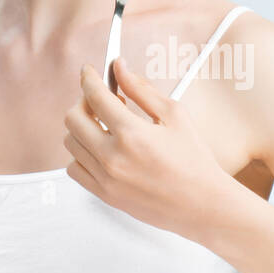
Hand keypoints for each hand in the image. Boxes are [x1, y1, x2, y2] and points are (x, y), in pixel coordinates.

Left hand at [62, 58, 233, 240]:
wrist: (202, 204)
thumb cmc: (194, 161)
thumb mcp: (174, 115)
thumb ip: (141, 89)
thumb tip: (119, 68)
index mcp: (131, 134)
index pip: (94, 96)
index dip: (89, 78)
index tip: (89, 72)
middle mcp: (113, 157)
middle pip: (73, 118)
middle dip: (83, 101)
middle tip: (99, 99)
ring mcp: (105, 178)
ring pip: (71, 142)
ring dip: (82, 127)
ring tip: (105, 126)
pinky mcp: (104, 194)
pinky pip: (74, 168)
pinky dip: (81, 154)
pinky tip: (100, 149)